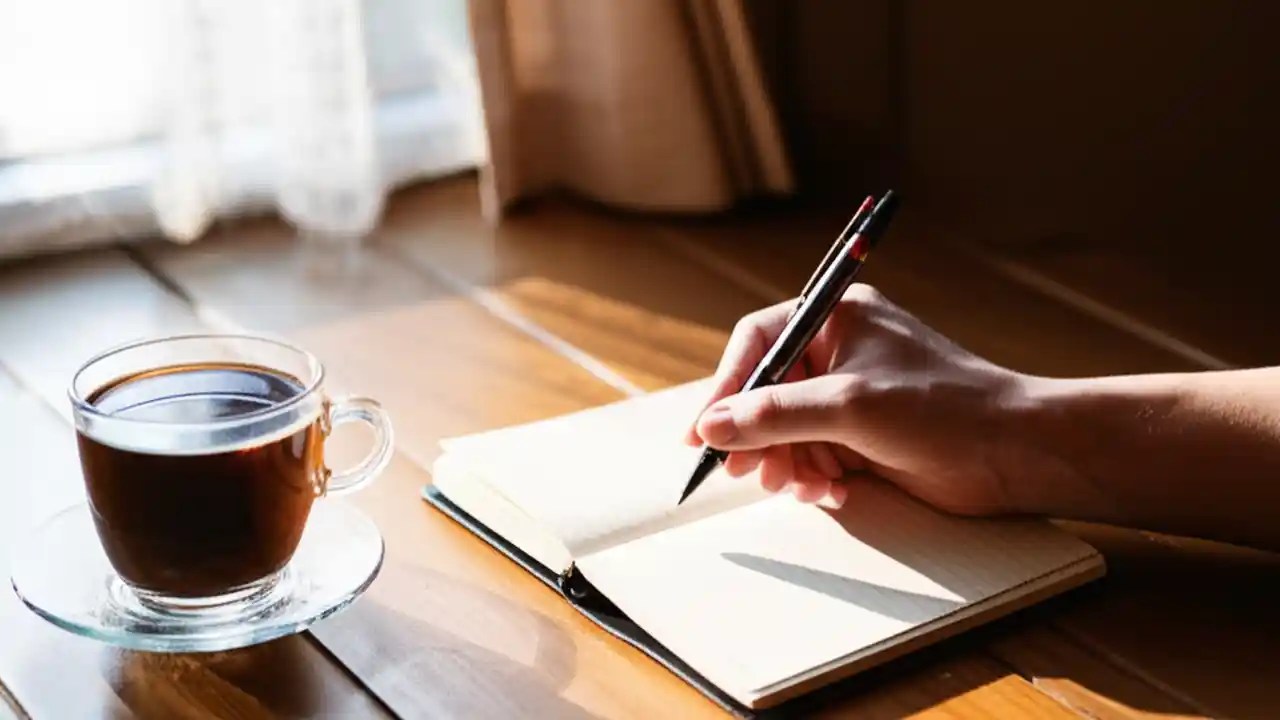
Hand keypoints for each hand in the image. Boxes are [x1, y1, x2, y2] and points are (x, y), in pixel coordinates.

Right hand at [686, 285, 1027, 514]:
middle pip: (765, 392)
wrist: (1014, 453)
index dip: (725, 387)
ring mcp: (849, 396)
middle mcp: (838, 352)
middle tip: (747, 474)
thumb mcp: (849, 405)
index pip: (757, 342)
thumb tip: (711, 427)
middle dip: (757, 437)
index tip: (702, 434)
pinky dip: (813, 478)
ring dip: (786, 464)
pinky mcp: (861, 437)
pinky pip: (812, 456)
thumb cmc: (942, 408)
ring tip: (801, 487)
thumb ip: (775, 414)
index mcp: (835, 318)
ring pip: (785, 431)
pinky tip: (833, 493)